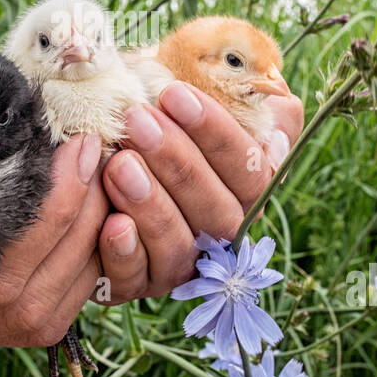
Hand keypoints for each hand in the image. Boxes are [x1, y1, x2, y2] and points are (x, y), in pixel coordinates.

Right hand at [0, 74, 109, 351]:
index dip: (46, 222)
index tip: (75, 152)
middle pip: (20, 305)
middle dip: (74, 227)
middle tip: (94, 153)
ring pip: (40, 313)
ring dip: (84, 244)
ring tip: (101, 172)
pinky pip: (37, 301)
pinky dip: (73, 254)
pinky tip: (86, 200)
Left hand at [96, 81, 304, 303]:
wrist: (100, 147)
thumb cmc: (157, 115)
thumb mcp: (200, 97)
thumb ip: (250, 102)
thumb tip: (276, 112)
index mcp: (244, 191)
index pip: (249, 169)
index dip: (215, 133)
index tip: (174, 94)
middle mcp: (218, 234)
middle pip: (215, 211)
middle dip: (178, 164)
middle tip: (139, 121)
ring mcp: (178, 264)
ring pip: (178, 247)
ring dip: (151, 205)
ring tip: (119, 164)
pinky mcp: (134, 282)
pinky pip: (135, 278)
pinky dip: (125, 253)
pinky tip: (112, 224)